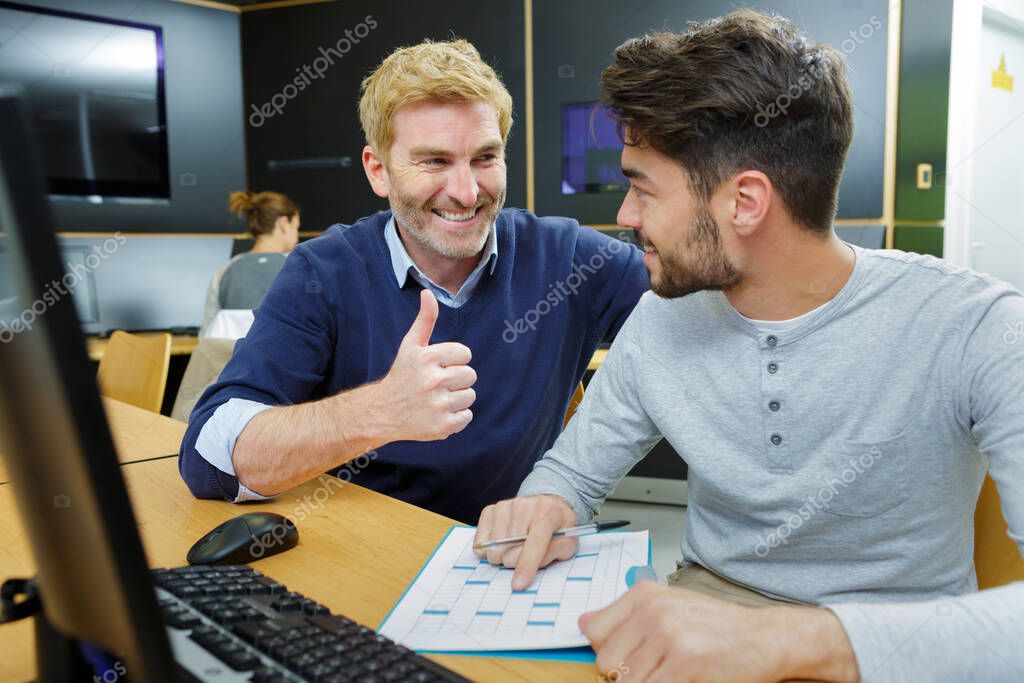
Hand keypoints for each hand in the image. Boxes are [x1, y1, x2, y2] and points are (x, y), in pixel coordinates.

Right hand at [379, 289, 475, 440]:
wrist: (383, 412)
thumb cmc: (402, 375)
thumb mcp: (410, 345)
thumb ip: (425, 319)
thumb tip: (428, 293)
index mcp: (427, 358)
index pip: (466, 354)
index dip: (454, 360)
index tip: (438, 366)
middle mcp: (432, 381)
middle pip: (470, 375)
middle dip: (456, 379)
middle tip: (436, 384)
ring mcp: (438, 405)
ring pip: (470, 396)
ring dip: (457, 398)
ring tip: (436, 398)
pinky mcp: (442, 426)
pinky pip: (467, 416)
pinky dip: (456, 416)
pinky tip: (438, 412)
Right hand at [474, 494, 577, 589]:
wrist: (546, 505)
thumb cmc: (557, 529)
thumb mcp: (567, 544)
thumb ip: (554, 553)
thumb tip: (533, 565)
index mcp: (550, 513)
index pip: (535, 542)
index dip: (527, 565)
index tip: (519, 584)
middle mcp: (526, 505)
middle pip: (510, 551)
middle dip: (516, 562)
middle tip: (525, 555)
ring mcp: (506, 506)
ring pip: (494, 549)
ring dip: (503, 556)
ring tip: (515, 548)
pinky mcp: (490, 510)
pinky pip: (481, 543)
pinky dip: (489, 550)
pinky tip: (502, 543)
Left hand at [579, 582, 859, 682]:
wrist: (765, 638)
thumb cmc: (718, 626)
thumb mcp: (669, 606)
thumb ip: (628, 616)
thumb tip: (584, 626)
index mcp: (645, 594)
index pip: (593, 630)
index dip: (607, 650)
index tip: (624, 656)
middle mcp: (653, 611)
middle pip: (606, 660)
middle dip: (624, 673)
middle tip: (655, 670)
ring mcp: (668, 636)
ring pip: (625, 681)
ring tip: (672, 673)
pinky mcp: (684, 664)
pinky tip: (682, 679)